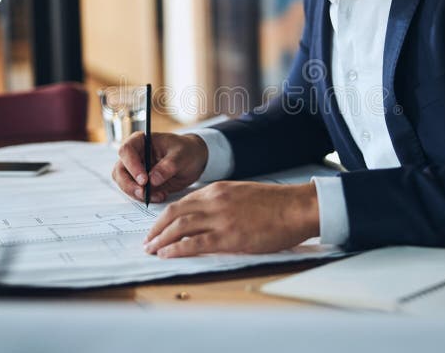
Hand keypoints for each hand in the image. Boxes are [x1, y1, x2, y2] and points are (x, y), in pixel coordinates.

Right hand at [112, 132, 207, 202]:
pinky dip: (146, 198)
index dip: (132, 165)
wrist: (194, 160)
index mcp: (141, 141)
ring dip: (137, 194)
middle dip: (129, 185)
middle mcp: (135, 155)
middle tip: (144, 193)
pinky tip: (161, 196)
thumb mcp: (182, 155)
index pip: (126, 150)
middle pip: (120, 171)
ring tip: (157, 196)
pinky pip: (136, 193)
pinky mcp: (142, 183)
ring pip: (125, 184)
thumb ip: (168, 166)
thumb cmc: (187, 151)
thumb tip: (152, 180)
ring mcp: (136, 170)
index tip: (144, 179)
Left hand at [143, 180, 319, 257]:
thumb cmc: (276, 204)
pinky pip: (195, 243)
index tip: (157, 227)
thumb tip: (208, 217)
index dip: (166, 216)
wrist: (297, 208)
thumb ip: (223, 202)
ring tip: (152, 250)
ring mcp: (221, 219)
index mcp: (218, 190)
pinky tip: (166, 254)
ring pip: (180, 227)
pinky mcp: (229, 236)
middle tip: (148, 241)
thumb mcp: (243, 194)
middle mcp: (215, 201)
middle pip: (174, 213)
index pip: (183, 202)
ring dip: (161, 239)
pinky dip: (176, 249)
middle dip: (156, 228)